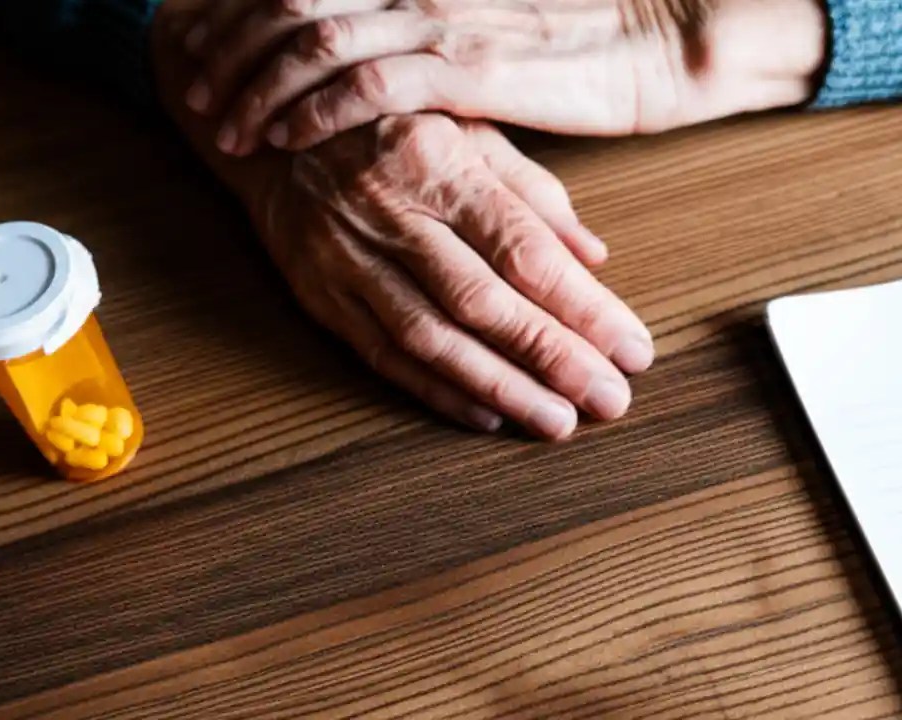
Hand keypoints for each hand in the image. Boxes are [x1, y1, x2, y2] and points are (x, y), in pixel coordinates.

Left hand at [180, 0, 825, 155]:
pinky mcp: (467, 67)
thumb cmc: (595, 34)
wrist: (671, 34)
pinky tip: (280, 135)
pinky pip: (364, 83)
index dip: (247, 12)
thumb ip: (436, 32)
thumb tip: (388, 54)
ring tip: (218, 119)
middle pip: (290, 2)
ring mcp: (441, 19)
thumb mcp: (500, 24)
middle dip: (229, 44)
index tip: (213, 49)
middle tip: (193, 84)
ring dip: (255, 81)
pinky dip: (309, 108)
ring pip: (313, 40)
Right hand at [249, 114, 652, 437]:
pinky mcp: (320, 296)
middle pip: (480, 301)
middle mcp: (388, 213)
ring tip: (557, 422)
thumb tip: (594, 258)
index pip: (522, 250)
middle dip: (551, 358)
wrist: (270, 126)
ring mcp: (346, 259)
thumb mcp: (467, 128)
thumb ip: (533, 192)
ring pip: (430, 338)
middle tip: (609, 399)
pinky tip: (486, 416)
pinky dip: (436, 391)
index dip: (582, 307)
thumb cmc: (388, 124)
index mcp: (435, 163)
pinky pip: (382, 355)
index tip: (631, 347)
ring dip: (499, 387)